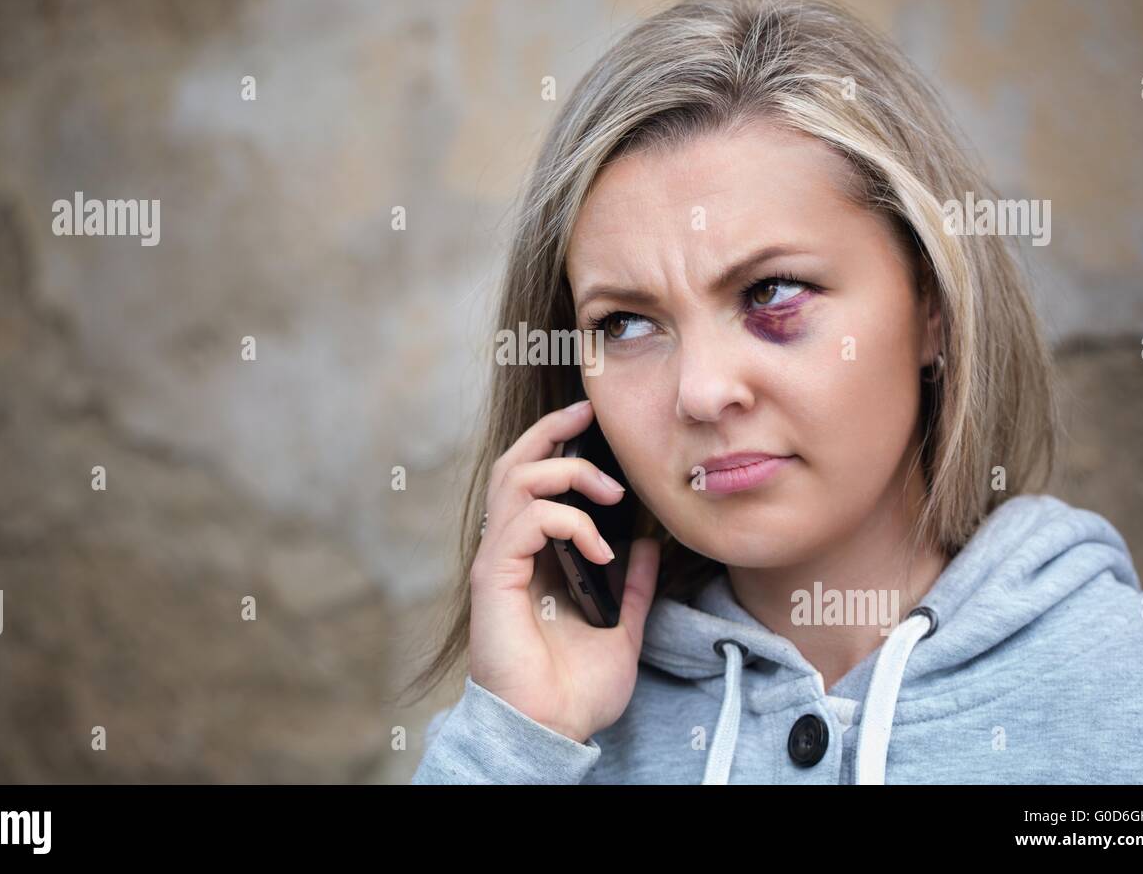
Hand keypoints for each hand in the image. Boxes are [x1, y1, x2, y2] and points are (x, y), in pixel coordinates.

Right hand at [468, 397, 661, 743]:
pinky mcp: (494, 577)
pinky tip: (600, 549)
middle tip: (589, 412)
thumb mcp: (622, 628)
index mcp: (534, 558)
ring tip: (611, 492)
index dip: (556, 442)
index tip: (593, 421)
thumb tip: (649, 546)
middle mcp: (509, 552)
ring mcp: (498, 562)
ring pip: (515, 479)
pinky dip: (568, 521)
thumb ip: (634, 588)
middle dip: (551, 429)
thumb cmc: (575, 690)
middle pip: (514, 463)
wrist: (552, 730)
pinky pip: (526, 521)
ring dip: (567, 471)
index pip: (533, 480)